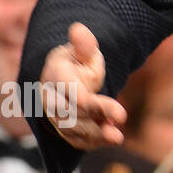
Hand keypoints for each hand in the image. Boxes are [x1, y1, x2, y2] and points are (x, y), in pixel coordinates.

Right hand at [40, 22, 126, 150]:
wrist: (66, 74)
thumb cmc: (78, 61)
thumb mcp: (84, 50)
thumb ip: (84, 45)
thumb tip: (78, 29)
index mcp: (55, 78)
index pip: (77, 99)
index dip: (100, 108)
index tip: (122, 115)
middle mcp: (50, 100)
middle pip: (71, 120)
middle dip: (95, 129)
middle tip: (118, 136)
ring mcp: (53, 115)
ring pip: (71, 133)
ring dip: (94, 138)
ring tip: (117, 138)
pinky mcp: (61, 127)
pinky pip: (73, 140)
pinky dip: (91, 143)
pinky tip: (109, 140)